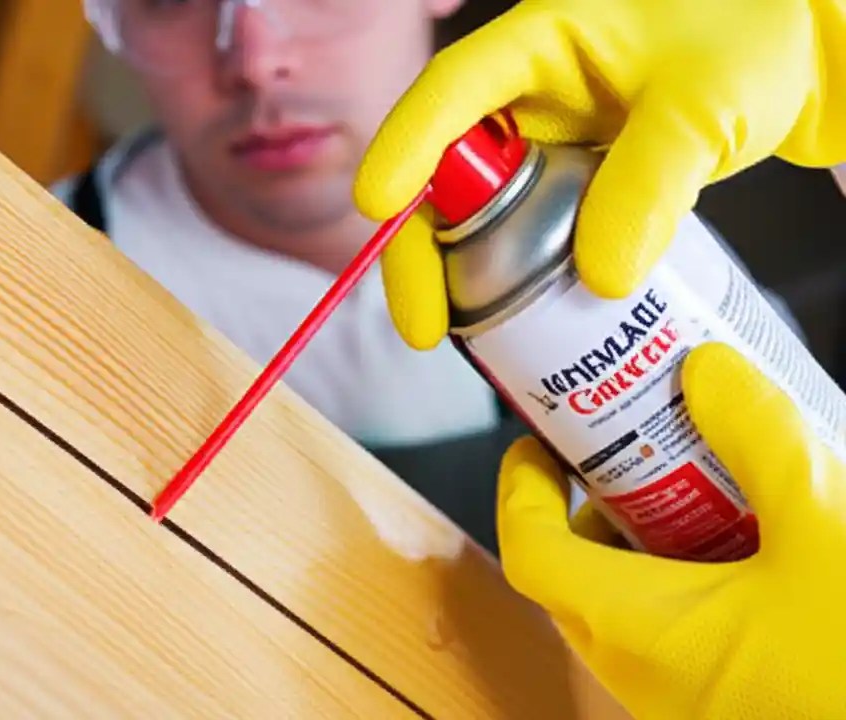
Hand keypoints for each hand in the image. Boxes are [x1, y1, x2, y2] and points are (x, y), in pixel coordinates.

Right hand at [354, 0, 845, 349]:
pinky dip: (514, 278)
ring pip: (476, 213)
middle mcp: (526, 96)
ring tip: (463, 338)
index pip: (452, 91)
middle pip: (443, 172)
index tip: (376, 205)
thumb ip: (652, 182)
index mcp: (539, 41)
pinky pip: (525, 234)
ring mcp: (546, 146)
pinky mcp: (571, 188)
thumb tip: (601, 278)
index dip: (407, 146)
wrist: (802, 62)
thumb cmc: (755, 40)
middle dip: (420, 251)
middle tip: (424, 324)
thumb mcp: (705, 105)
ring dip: (462, 274)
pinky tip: (513, 322)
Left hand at [496, 342, 845, 718]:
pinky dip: (690, 581)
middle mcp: (639, 672)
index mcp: (634, 626)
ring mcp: (680, 700)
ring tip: (700, 486)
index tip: (535, 443)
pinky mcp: (722, 707)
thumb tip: (705, 372)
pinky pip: (675, 635)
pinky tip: (753, 548)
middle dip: (593, 505)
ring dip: (648, 543)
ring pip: (628, 606)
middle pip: (574, 574)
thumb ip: (759, 437)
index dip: (519, 488)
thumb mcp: (825, 524)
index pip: (528, 549)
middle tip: (629, 448)